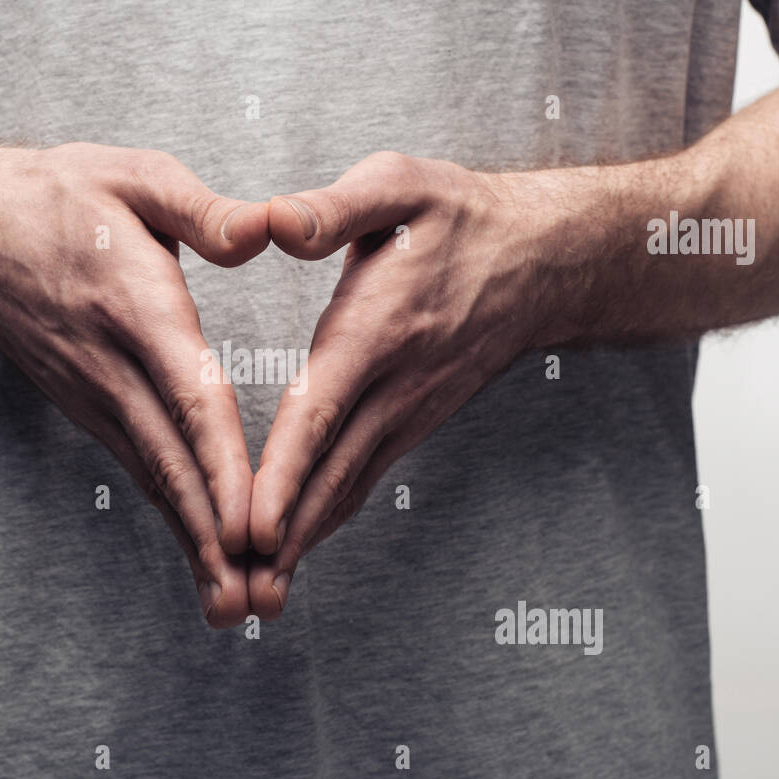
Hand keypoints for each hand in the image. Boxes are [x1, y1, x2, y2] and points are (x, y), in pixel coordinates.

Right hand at [0, 141, 268, 626]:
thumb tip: (269, 230)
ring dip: (192, 542)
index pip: (186, 396)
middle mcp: (111, 366)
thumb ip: (203, 210)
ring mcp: (95, 395)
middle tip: (248, 599)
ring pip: (153, 478)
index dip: (218, 464)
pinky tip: (203, 555)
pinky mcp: (90, 407)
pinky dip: (173, 516)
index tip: (246, 524)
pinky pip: (140, 468)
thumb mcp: (132, 176)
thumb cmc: (58, 197)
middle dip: (210, 535)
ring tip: (233, 602)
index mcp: (133, 306)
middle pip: (169, 461)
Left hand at [247, 151, 556, 617]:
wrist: (540, 261)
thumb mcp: (399, 186)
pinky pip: (364, 478)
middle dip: (284, 535)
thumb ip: (333, 207)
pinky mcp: (412, 422)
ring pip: (349, 487)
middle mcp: (395, 385)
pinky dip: (328, 517)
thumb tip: (272, 221)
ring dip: (304, 540)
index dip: (286, 471)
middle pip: (333, 472)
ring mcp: (409, 412)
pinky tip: (296, 545)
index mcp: (378, 328)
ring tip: (258, 591)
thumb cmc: (458, 217)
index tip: (253, 526)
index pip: (323, 410)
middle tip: (239, 590)